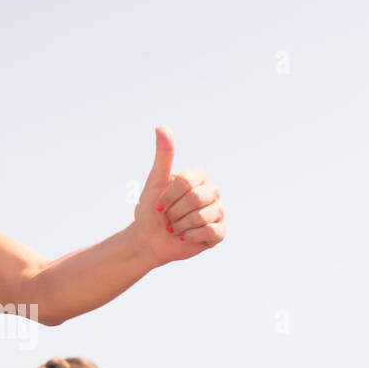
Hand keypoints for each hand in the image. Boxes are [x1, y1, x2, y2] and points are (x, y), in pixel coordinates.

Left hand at [132, 126, 224, 265]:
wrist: (148, 240)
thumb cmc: (151, 211)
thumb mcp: (155, 181)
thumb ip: (164, 155)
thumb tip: (161, 126)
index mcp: (199, 178)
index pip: (188, 182)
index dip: (169, 196)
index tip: (160, 203)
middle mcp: (212, 192)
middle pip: (196, 198)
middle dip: (175, 212)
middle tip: (168, 218)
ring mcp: (218, 212)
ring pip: (202, 217)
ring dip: (181, 226)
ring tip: (176, 228)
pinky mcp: (220, 232)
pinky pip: (211, 231)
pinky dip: (192, 237)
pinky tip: (185, 237)